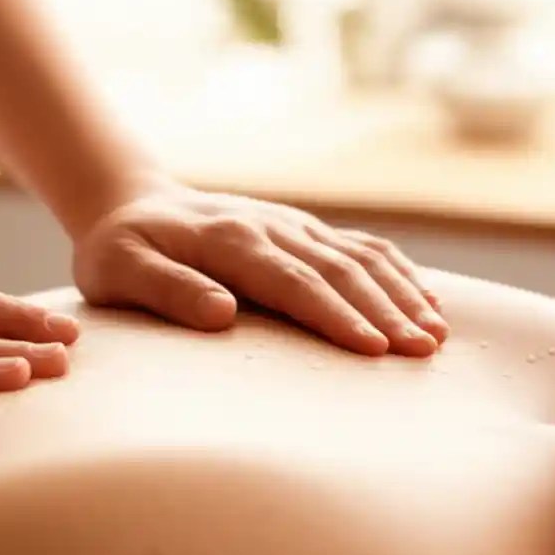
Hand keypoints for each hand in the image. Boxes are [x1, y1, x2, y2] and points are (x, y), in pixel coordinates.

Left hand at [73, 182, 446, 356]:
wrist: (130, 203)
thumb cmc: (120, 249)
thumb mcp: (118, 271)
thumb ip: (166, 289)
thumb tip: (221, 314)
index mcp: (228, 240)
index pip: (292, 281)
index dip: (334, 314)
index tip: (372, 348)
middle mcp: (269, 225)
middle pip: (338, 270)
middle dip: (385, 310)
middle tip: (422, 352)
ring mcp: (290, 224)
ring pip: (358, 255)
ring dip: (400, 292)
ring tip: (436, 334)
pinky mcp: (300, 228)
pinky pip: (359, 245)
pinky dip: (397, 270)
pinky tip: (427, 298)